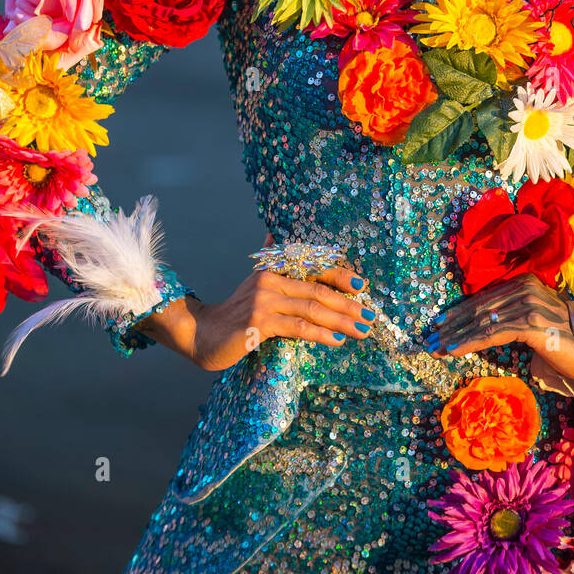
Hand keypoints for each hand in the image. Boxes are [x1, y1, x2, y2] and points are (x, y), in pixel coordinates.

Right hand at [143, 265, 374, 370]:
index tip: (363, 286)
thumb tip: (271, 233)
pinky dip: (320, 333)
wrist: (202, 334)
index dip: (340, 276)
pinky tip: (337, 340)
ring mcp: (264, 301)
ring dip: (341, 321)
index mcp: (273, 270)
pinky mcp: (259, 322)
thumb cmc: (234, 313)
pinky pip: (297, 327)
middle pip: (318, 291)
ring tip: (362, 330)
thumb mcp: (252, 282)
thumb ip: (267, 259)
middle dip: (349, 304)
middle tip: (371, 315)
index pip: (313, 270)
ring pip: (312, 309)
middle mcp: (271, 281)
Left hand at [423, 274, 573, 383]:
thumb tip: (488, 325)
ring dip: (454, 336)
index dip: (458, 313)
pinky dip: (469, 342)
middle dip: (451, 326)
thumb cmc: (571, 339)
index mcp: (525, 283)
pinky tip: (453, 351)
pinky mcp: (530, 325)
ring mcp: (528, 306)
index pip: (484, 298)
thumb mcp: (540, 318)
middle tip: (428, 340)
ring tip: (435, 348)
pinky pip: (491, 334)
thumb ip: (517, 315)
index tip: (439, 326)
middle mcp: (524, 289)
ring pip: (481, 321)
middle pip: (478, 308)